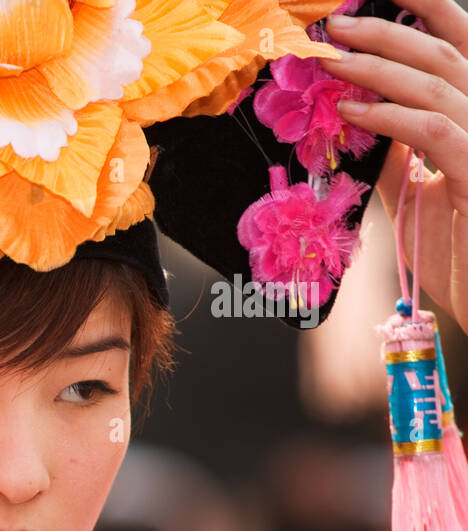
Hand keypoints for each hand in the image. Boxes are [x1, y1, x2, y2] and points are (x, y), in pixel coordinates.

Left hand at [319, 0, 467, 331]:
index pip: (460, 42)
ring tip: (330, 60)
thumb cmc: (461, 251)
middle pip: (446, 51)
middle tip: (332, 26)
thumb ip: (399, 151)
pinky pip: (433, 131)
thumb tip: (358, 116)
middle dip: (387, 31)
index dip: (428, 6)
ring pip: (436, 83)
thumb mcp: (420, 190)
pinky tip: (351, 110)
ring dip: (377, 67)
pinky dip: (389, 116)